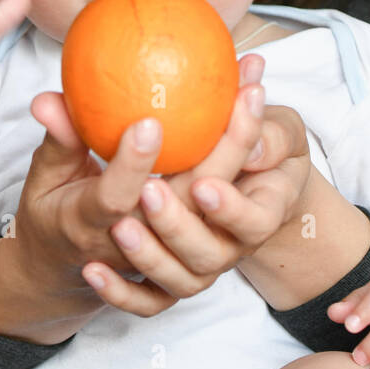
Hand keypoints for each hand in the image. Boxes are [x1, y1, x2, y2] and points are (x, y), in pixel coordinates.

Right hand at [0, 53, 311, 340]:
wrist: (61, 268)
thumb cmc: (52, 211)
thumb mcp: (45, 179)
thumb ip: (57, 140)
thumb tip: (47, 99)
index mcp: (87, 222)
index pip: (115, 197)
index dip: (133, 164)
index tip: (152, 122)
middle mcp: (130, 243)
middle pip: (185, 202)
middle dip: (221, 150)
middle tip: (245, 94)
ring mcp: (162, 260)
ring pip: (215, 221)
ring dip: (244, 167)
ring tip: (254, 107)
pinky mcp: (187, 266)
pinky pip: (233, 236)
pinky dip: (242, 201)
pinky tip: (263, 148)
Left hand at [87, 54, 315, 314]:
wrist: (234, 209)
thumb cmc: (258, 158)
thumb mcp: (275, 133)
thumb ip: (253, 108)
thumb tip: (248, 64)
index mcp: (262, 203)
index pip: (256, 209)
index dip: (234, 189)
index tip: (201, 176)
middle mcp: (230, 242)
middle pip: (209, 248)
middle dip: (178, 222)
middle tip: (148, 191)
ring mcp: (198, 268)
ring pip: (181, 278)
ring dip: (150, 254)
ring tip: (120, 225)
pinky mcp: (168, 288)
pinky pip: (148, 303)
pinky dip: (123, 293)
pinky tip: (94, 270)